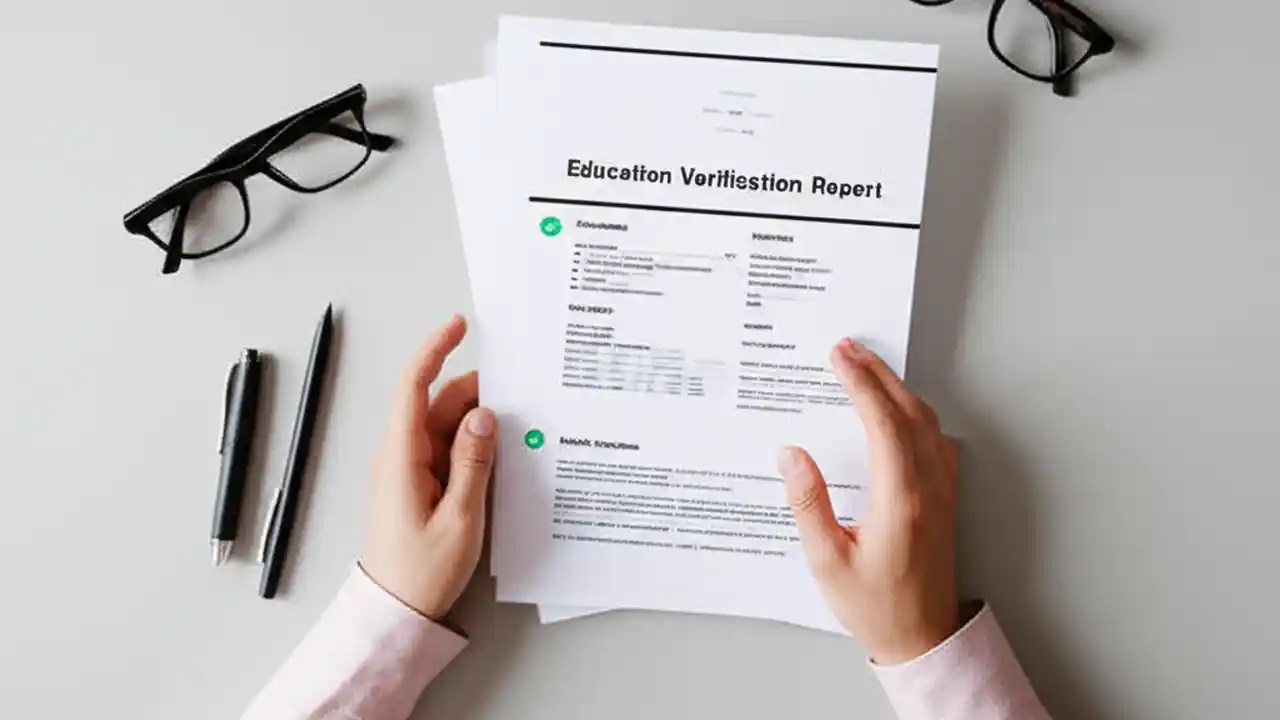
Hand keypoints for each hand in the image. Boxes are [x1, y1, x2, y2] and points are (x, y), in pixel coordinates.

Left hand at [361, 316, 496, 619]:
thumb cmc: (420, 572)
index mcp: (402, 456)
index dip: (435, 350)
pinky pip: (449, 451)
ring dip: (478, 421)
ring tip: (518, 425)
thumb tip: (484, 416)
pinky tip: (501, 453)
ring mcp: (411, 470)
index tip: (459, 325)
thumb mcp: (459, 517)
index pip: (414, 387)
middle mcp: (402, 455)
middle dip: (476, 391)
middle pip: (439, 404)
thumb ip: (473, 463)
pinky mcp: (422, 485)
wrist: (396, 612)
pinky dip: (474, 445)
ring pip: (447, 427)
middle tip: (519, 389)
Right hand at [780, 339, 959, 663]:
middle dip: (877, 374)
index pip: (881, 423)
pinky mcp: (944, 501)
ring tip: (868, 369)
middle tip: (848, 348)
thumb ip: (808, 504)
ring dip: (897, 390)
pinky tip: (900, 413)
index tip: (839, 357)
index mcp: (900, 499)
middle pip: (907, 413)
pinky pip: (936, 442)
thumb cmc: (875, 606)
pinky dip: (915, 415)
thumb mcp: (827, 562)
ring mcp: (942, 492)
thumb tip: (792, 455)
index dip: (859, 385)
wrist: (923, 639)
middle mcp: (928, 488)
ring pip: (926, 424)